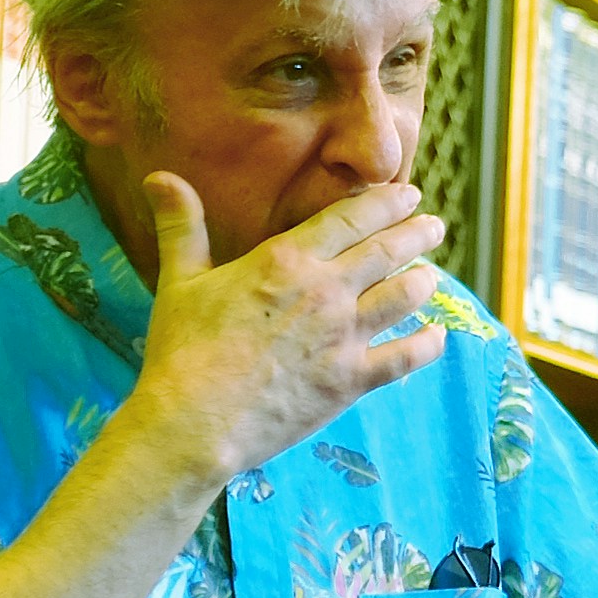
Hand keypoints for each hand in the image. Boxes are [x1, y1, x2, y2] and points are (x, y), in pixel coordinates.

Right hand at [124, 175, 449, 481]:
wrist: (195, 421)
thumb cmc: (181, 351)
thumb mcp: (179, 280)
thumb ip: (182, 225)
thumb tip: (159, 176)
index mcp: (287, 260)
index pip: (352, 218)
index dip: (386, 201)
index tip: (407, 192)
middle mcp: (326, 292)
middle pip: (388, 250)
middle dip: (418, 232)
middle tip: (435, 225)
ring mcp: (344, 337)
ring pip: (405, 297)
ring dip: (425, 281)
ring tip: (433, 276)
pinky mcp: (352, 381)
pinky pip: (406, 357)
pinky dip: (428, 344)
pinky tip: (438, 336)